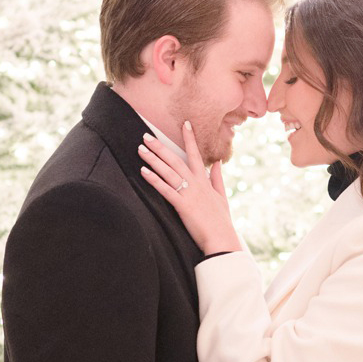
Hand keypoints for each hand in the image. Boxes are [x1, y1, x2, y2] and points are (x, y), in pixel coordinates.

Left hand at [137, 123, 240, 256]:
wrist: (221, 238)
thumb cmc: (221, 220)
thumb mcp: (222, 196)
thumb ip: (218, 178)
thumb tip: (218, 163)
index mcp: (205, 180)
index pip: (196, 154)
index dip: (190, 138)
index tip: (185, 123)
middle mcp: (196, 183)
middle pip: (176, 160)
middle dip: (160, 147)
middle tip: (146, 136)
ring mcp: (189, 193)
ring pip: (168, 172)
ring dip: (153, 159)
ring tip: (140, 149)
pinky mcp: (182, 205)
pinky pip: (165, 189)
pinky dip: (154, 180)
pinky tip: (143, 171)